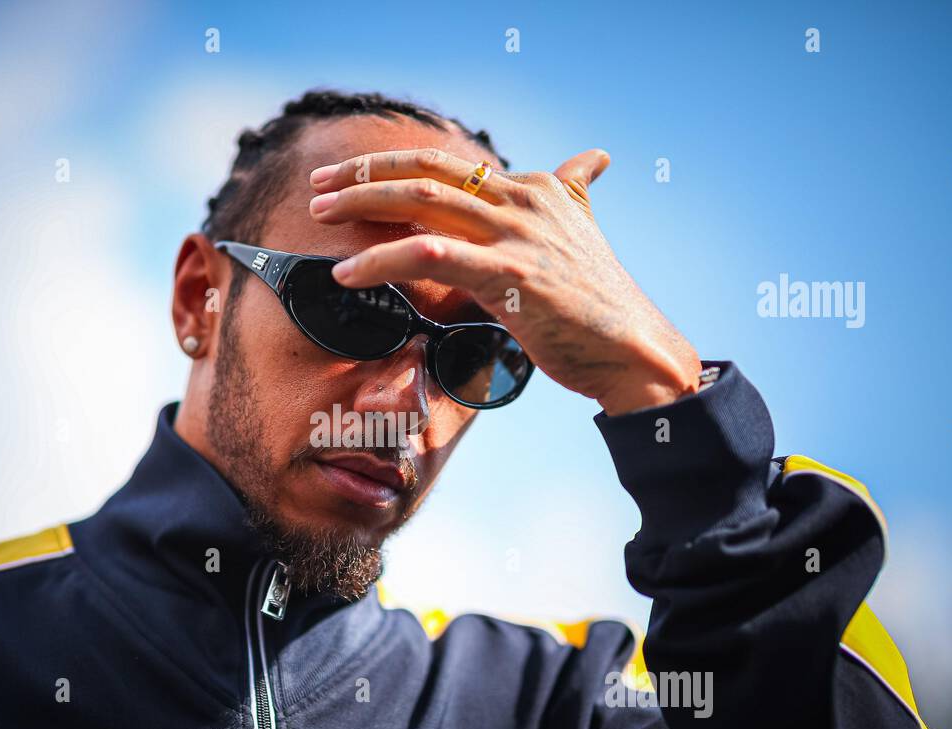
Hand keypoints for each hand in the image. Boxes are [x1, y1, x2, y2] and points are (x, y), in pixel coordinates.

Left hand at [308, 147, 701, 414]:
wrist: (633, 349)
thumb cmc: (600, 302)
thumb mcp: (585, 230)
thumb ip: (576, 190)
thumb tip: (594, 158)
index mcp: (533, 188)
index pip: (447, 163)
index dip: (390, 165)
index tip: (347, 175)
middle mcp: (523, 200)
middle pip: (425, 170)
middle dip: (363, 174)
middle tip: (318, 186)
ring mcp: (516, 235)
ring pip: (421, 202)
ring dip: (361, 205)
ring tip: (319, 217)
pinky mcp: (509, 274)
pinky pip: (428, 255)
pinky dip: (382, 260)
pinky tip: (349, 272)